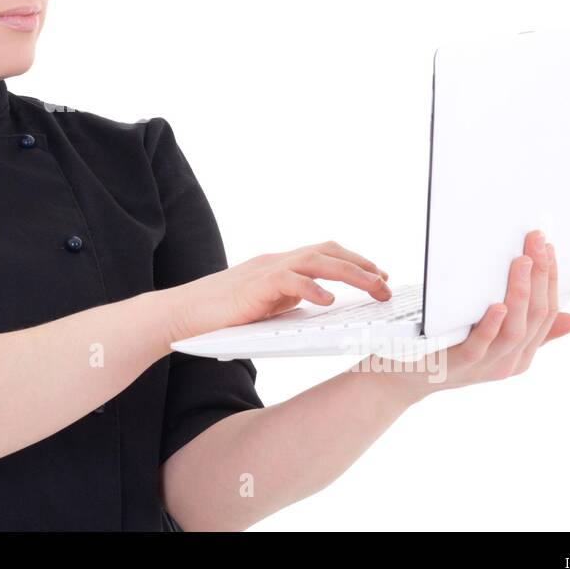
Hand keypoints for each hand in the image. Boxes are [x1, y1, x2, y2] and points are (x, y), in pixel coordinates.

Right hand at [165, 240, 391, 341]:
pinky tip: (328, 301)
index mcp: (281, 266)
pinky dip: (312, 288)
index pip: (325, 254)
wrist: (182, 315)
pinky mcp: (254, 285)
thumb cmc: (219, 316)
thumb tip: (317, 304)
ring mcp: (265, 271)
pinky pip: (289, 280)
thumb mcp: (265, 305)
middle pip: (329, 252)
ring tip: (373, 287)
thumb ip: (289, 299)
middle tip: (388, 284)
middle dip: (363, 267)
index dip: (356, 262)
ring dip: (350, 273)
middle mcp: (277, 261)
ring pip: (317, 261)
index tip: (381, 275)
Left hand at [366, 229, 569, 400]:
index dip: (549, 280)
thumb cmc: (446, 348)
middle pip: (535, 317)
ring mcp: (484, 366)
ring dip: (520, 293)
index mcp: (521, 353)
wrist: (403, 376)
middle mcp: (509, 362)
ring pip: (514, 331)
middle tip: (538, 243)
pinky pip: (479, 346)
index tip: (548, 247)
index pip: (546, 313)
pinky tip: (497, 305)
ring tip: (522, 262)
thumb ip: (520, 325)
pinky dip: (491, 325)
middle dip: (540, 277)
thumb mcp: (489, 338)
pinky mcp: (457, 365)